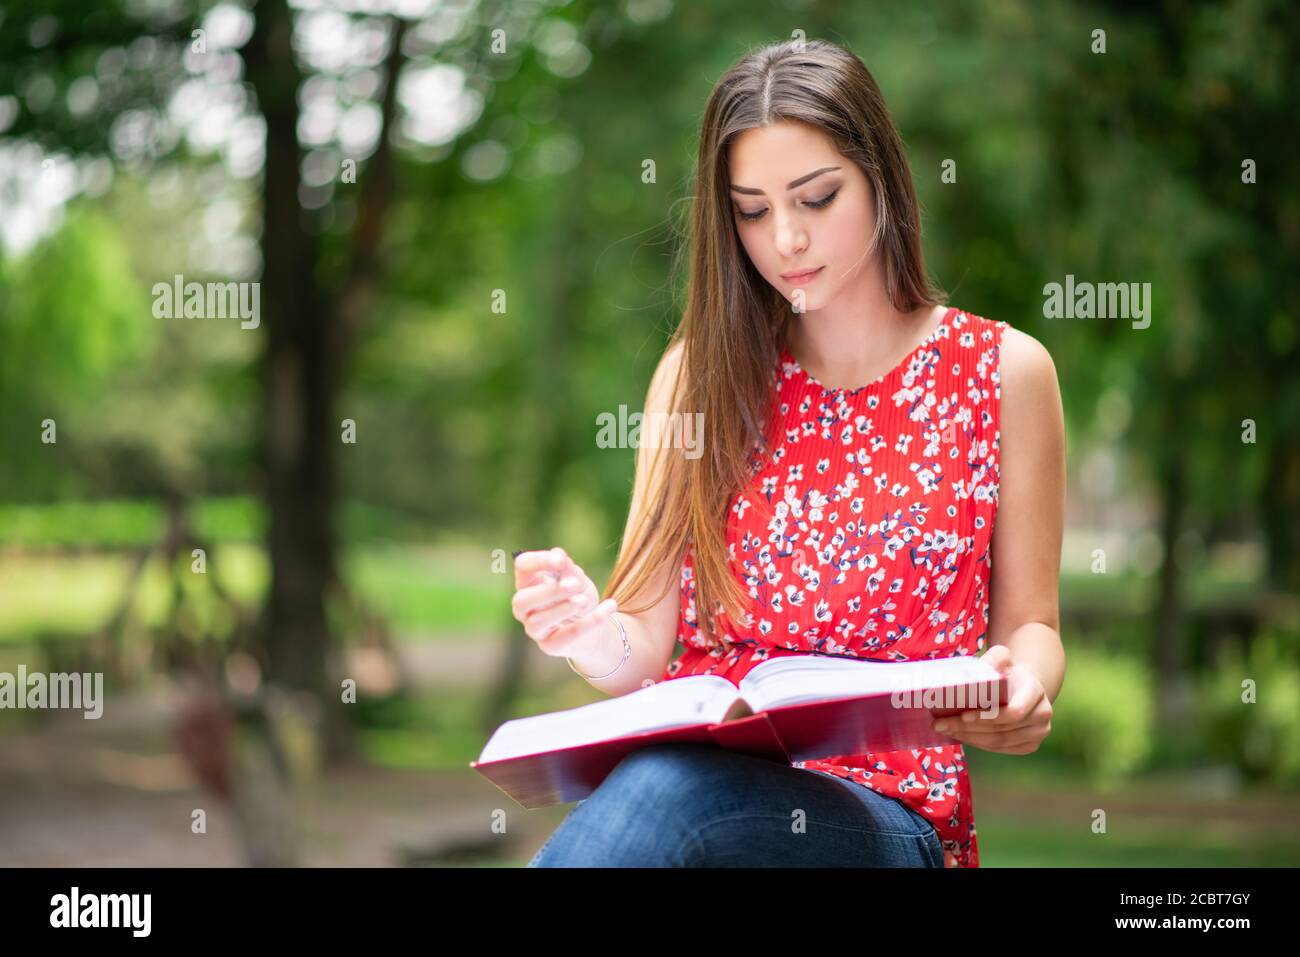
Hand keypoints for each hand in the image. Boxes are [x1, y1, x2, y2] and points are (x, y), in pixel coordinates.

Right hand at [511, 546, 618, 658]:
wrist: (595, 626)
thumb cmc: (579, 595)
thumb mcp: (576, 577)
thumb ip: (567, 568)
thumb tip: (558, 556)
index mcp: (528, 583)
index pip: (522, 566)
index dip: (539, 561)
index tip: (561, 561)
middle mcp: (525, 608)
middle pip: (521, 600)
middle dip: (549, 592)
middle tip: (575, 584)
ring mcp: (535, 630)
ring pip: (537, 622)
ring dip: (563, 609)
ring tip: (585, 600)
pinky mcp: (551, 646)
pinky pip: (565, 637)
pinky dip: (588, 623)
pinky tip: (608, 609)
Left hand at [931, 645, 1052, 754]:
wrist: (1023, 687)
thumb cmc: (1007, 671)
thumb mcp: (1001, 657)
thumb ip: (995, 657)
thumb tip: (983, 667)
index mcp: (1035, 691)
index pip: (1014, 712)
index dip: (989, 717)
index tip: (963, 715)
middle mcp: (1042, 715)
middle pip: (1002, 730)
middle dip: (968, 729)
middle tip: (940, 725)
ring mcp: (1038, 733)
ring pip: (999, 742)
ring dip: (970, 738)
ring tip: (945, 730)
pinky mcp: (1029, 745)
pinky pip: (1001, 749)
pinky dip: (978, 743)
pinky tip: (960, 735)